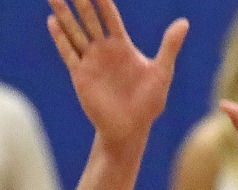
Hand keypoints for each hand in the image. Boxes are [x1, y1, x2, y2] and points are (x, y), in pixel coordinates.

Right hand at [47, 0, 188, 151]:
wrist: (130, 129)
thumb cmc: (148, 104)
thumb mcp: (162, 72)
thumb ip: (170, 46)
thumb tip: (184, 22)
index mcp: (122, 46)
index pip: (109, 16)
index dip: (102, 0)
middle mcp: (103, 50)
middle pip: (89, 19)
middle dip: (81, 1)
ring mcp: (90, 61)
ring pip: (75, 32)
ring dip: (64, 14)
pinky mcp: (81, 75)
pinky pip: (68, 53)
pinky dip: (60, 38)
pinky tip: (52, 22)